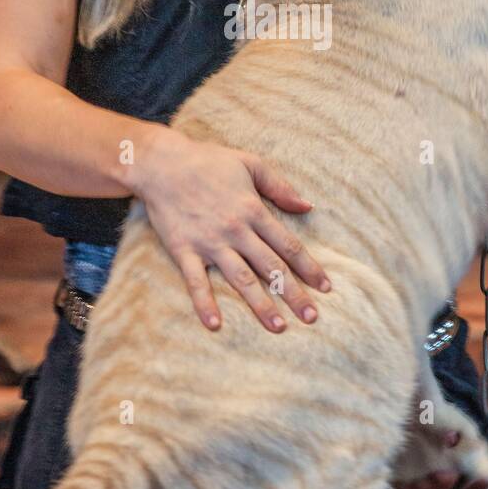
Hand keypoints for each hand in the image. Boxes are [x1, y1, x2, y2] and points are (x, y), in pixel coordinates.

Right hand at [134, 123, 330, 332]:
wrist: (161, 163)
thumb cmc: (207, 161)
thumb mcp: (250, 164)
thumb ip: (280, 186)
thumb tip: (307, 206)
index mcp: (254, 210)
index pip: (289, 246)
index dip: (309, 268)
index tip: (325, 287)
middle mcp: (236, 231)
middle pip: (271, 268)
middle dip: (294, 294)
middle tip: (312, 318)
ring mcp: (210, 243)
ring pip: (241, 280)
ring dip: (261, 305)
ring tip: (278, 327)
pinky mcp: (184, 250)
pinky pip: (196, 282)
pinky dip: (205, 304)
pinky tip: (215, 325)